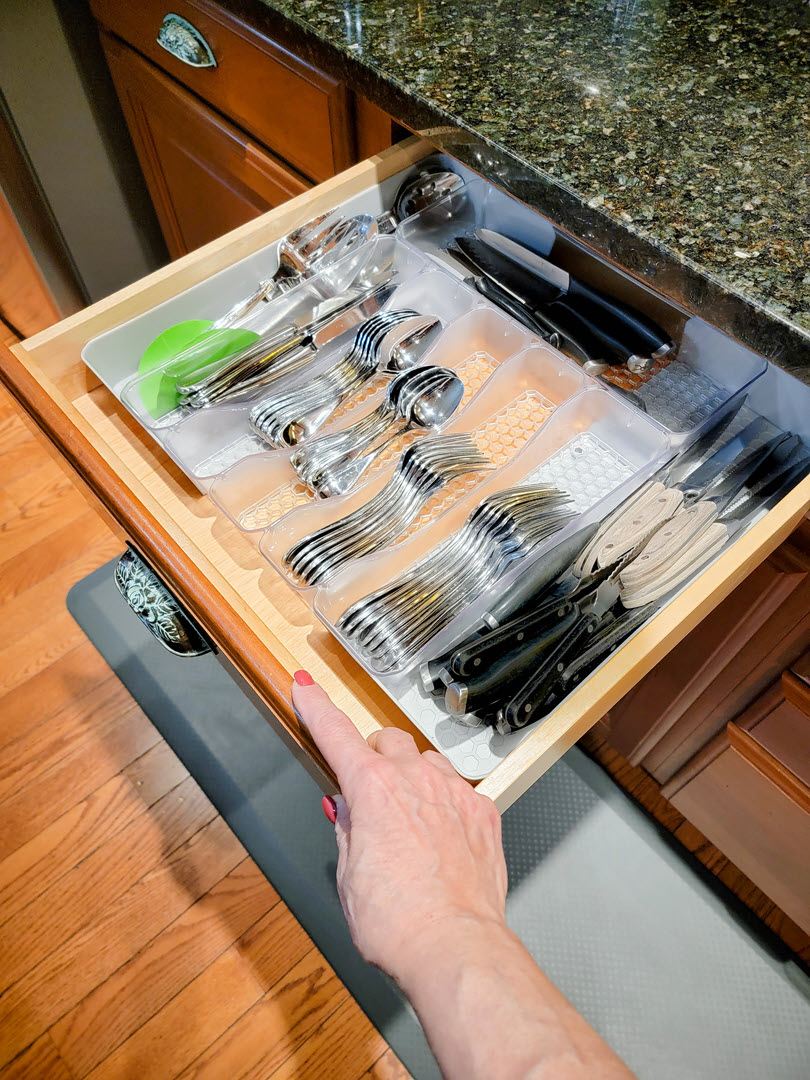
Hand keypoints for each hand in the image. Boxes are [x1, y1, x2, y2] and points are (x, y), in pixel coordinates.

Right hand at [291, 672, 506, 981]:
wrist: (455, 947)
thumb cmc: (399, 922)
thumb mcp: (350, 875)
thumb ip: (348, 828)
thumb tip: (347, 808)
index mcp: (373, 789)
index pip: (335, 734)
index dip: (316, 708)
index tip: (305, 688)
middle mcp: (415, 779)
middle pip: (388, 740)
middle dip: (375, 758)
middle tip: (370, 794)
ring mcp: (453, 792)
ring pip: (427, 761)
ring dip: (413, 778)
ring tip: (410, 823)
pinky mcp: (483, 811)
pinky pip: (458, 790)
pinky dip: (445, 803)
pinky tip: (441, 838)